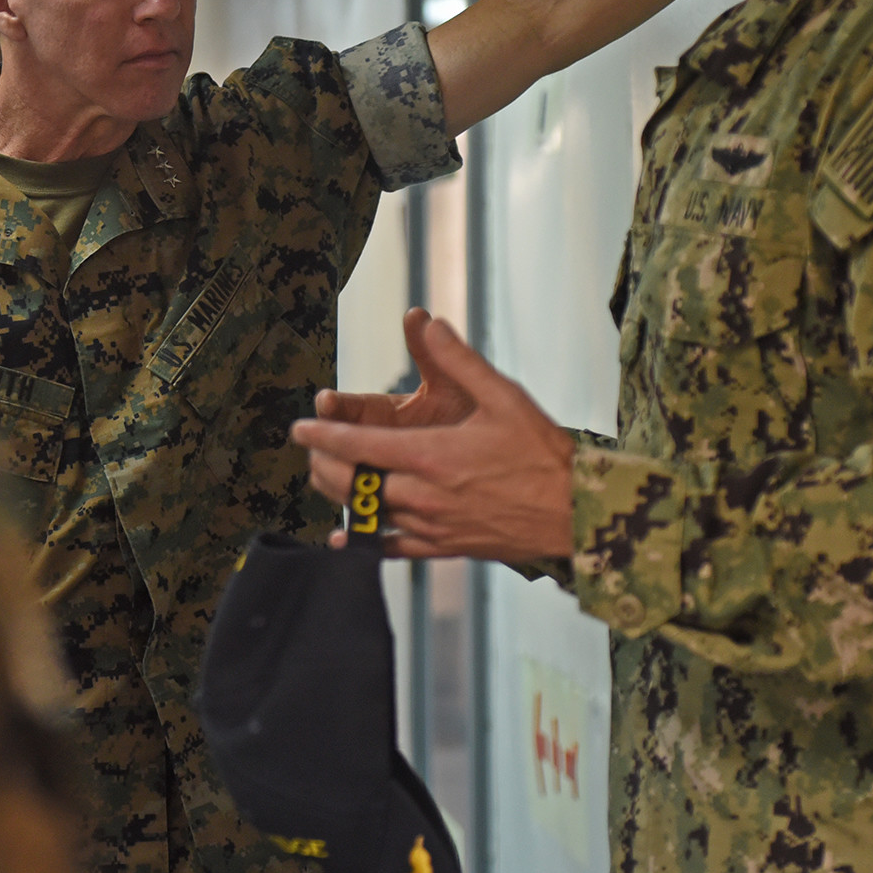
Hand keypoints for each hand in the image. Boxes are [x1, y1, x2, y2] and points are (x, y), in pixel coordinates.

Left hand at [292, 317, 575, 561]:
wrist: (574, 512)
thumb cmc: (541, 452)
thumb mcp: (504, 396)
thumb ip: (461, 361)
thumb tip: (430, 323)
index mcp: (430, 455)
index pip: (358, 446)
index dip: (322, 437)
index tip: (298, 429)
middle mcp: (422, 494)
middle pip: (351, 484)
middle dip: (322, 466)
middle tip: (310, 452)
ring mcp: (431, 526)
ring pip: (366, 516)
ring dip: (340, 497)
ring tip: (325, 480)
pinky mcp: (445, 548)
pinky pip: (392, 549)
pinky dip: (364, 542)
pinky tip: (347, 538)